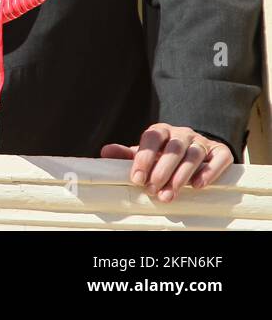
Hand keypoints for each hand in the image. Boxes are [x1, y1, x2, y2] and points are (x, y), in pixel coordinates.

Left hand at [101, 123, 232, 202]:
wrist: (198, 152)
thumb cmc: (165, 156)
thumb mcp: (146, 155)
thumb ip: (127, 155)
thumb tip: (104, 152)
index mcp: (161, 131)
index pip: (152, 138)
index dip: (143, 158)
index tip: (136, 179)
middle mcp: (182, 133)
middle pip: (173, 148)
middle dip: (161, 171)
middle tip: (153, 190)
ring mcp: (203, 142)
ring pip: (193, 154)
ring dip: (181, 176)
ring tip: (170, 194)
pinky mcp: (222, 152)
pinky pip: (219, 159)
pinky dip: (209, 172)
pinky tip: (198, 185)